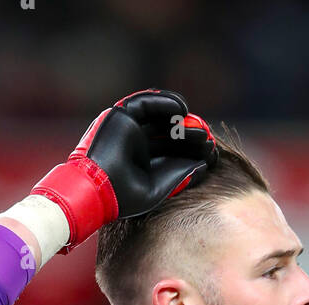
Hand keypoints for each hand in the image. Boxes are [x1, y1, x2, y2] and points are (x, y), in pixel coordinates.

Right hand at [31, 88, 216, 253]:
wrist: (96, 190)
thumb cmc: (122, 197)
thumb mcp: (158, 189)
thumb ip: (181, 177)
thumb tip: (205, 167)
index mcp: (142, 160)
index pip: (171, 149)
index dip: (191, 149)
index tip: (211, 152)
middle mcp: (136, 142)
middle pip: (169, 132)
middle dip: (189, 135)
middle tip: (208, 139)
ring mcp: (128, 127)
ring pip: (159, 116)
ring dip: (180, 118)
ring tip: (198, 125)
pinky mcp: (121, 115)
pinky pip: (147, 103)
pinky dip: (165, 103)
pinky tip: (182, 110)